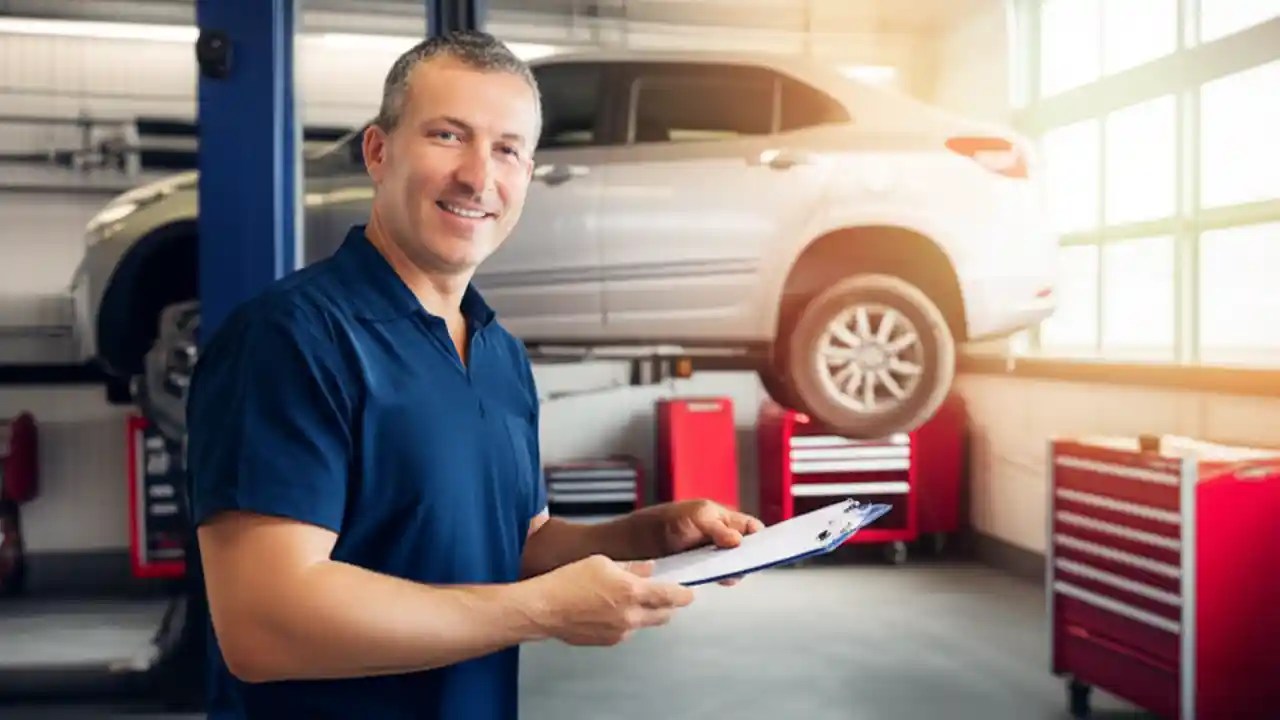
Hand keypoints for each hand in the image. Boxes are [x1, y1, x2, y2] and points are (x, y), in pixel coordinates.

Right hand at [530, 554, 694, 646]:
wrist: (544, 608)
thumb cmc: (568, 581)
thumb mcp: (603, 562)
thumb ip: (632, 567)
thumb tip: (648, 568)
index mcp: (633, 592)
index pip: (672, 596)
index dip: (684, 594)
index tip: (689, 592)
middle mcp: (631, 616)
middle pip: (664, 615)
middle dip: (667, 604)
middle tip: (662, 593)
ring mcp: (620, 632)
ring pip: (645, 623)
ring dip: (645, 613)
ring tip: (627, 598)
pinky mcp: (609, 641)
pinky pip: (627, 631)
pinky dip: (627, 621)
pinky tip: (610, 609)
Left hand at [657, 500, 764, 585]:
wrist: (641, 539)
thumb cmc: (670, 519)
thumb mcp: (698, 516)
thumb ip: (718, 529)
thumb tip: (738, 540)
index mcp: (725, 518)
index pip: (751, 527)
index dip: (761, 536)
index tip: (766, 547)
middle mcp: (723, 537)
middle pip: (746, 550)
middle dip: (749, 557)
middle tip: (747, 562)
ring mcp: (713, 555)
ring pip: (734, 564)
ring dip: (734, 569)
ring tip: (731, 571)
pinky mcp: (703, 570)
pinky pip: (718, 575)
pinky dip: (721, 577)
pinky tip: (720, 578)